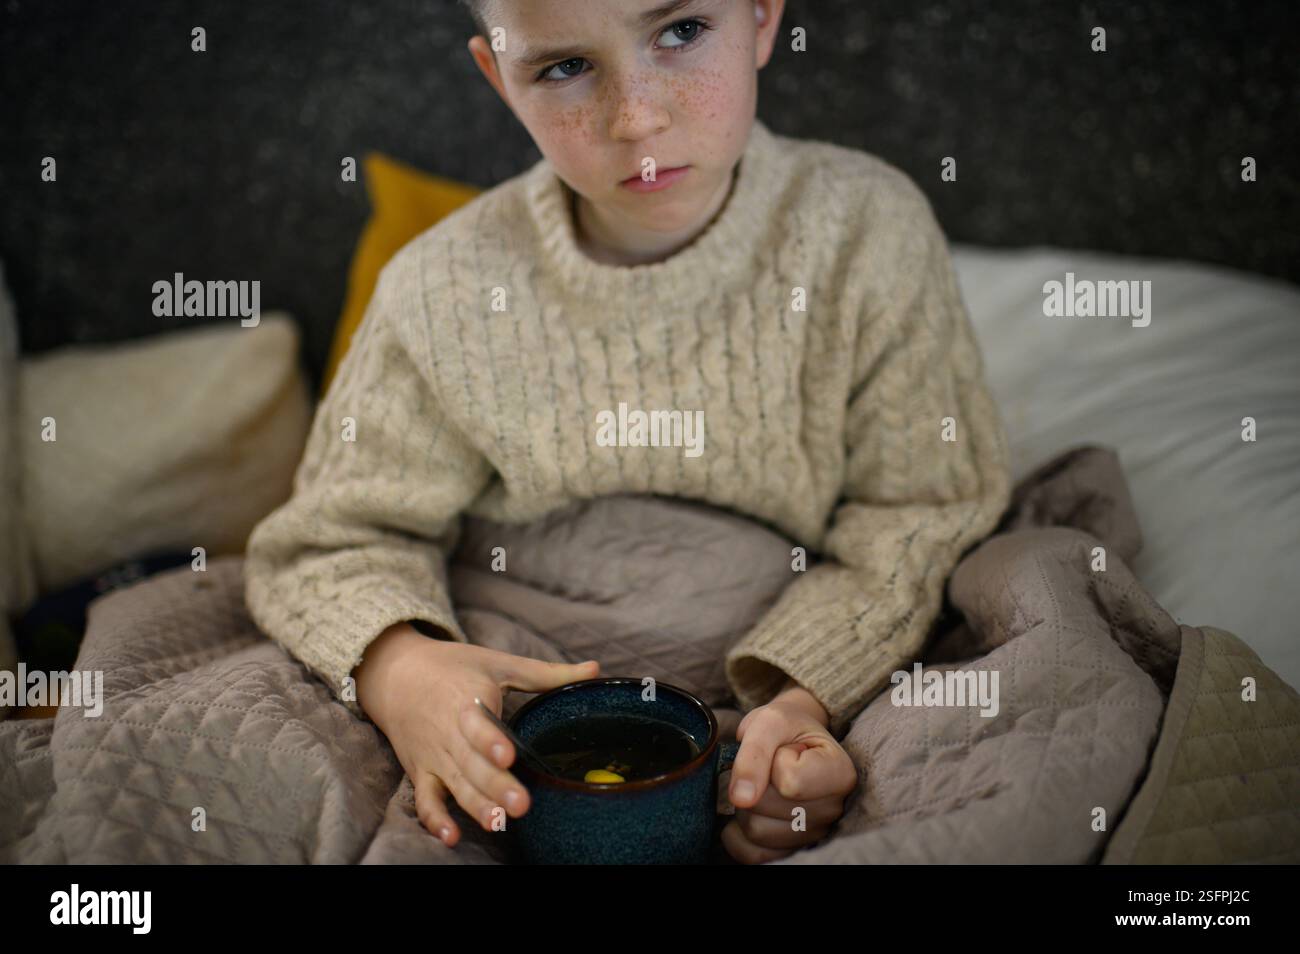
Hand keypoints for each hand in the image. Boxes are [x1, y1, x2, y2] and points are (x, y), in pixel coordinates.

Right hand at [353, 622, 598, 845]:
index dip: (490, 740)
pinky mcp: (420, 771)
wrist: (395, 673)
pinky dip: (434, 819)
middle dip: (494, 785)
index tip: (509, 755)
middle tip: (521, 804)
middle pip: (470, 762)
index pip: (476, 723)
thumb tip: (595, 669)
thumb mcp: (498, 662)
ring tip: (498, 823)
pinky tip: (451, 836)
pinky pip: (425, 799)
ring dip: (474, 805)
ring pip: (453, 784)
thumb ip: (547, 673)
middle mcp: (447, 730)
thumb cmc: (453, 666)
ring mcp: (433, 755)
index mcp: (467, 699)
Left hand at [721, 681, 857, 863]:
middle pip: (767, 807)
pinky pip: (750, 853)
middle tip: (768, 766)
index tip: (785, 749)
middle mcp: (833, 810)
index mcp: (840, 774)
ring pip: (755, 831)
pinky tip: (749, 810)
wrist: (790, 738)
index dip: (772, 760)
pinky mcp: (791, 850)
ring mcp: (814, 834)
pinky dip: (738, 833)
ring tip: (764, 785)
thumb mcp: (770, 721)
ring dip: (746, 805)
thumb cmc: (787, 727)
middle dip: (754, 782)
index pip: (790, 782)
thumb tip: (742, 799)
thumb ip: (754, 753)